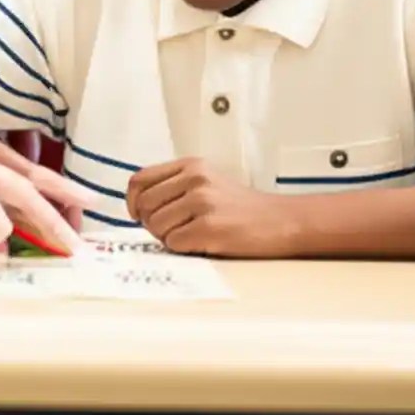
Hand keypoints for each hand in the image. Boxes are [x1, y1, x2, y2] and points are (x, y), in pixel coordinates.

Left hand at [127, 158, 303, 257]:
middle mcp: (195, 179)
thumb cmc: (241, 208)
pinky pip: (173, 243)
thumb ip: (175, 186)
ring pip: (155, 225)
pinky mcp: (210, 227)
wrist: (282, 221)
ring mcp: (203, 202)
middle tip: (171, 230)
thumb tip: (136, 205)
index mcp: (191, 165)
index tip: (138, 214)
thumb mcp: (207, 182)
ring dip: (167, 237)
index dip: (132, 201)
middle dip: (150, 223)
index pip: (139, 180)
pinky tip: (201, 243)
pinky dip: (182, 248)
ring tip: (191, 236)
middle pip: (143, 204)